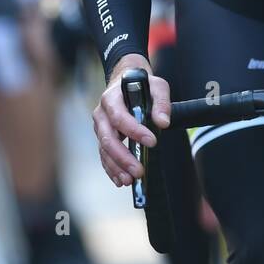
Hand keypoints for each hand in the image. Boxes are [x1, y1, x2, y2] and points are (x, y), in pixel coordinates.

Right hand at [92, 54, 170, 186]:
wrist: (124, 83)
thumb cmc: (141, 85)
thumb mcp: (156, 86)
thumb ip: (161, 102)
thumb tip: (163, 123)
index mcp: (111, 98)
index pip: (119, 117)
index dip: (134, 130)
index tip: (152, 141)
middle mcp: (101, 114)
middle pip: (107, 138)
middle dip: (123, 156)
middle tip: (139, 170)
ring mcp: (100, 128)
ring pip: (104, 150)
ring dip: (116, 167)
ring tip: (130, 180)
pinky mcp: (103, 138)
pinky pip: (104, 156)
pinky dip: (111, 169)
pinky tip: (121, 180)